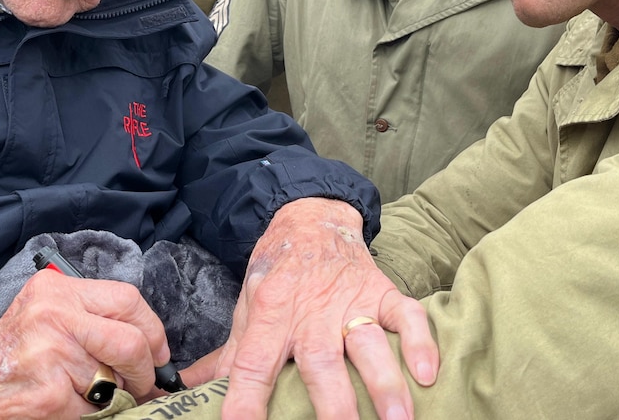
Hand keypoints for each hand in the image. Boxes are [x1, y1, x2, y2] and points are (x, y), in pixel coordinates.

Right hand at [0, 270, 171, 418]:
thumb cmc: (19, 350)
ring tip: (84, 390)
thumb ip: (94, 317)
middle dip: (144, 371)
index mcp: (57, 290)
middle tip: (141, 384)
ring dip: (110, 395)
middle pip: (130, 343)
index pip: (128, 299)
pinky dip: (89, 414)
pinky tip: (66, 404)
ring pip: (114, 382)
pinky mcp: (49, 395)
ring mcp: (50, 356)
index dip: (153, 330)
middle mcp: (52, 316)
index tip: (158, 353)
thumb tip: (155, 345)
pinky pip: (94, 410)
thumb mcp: (50, 314)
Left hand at [212, 198, 438, 419]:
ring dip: (384, 382)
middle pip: (321, 360)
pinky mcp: (382, 292)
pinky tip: (428, 374)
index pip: (254, 362)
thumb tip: (190, 391)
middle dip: (333, 401)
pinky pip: (407, 316)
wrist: (311, 218)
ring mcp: (351, 302)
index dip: (246, 397)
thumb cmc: (277, 275)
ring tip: (397, 419)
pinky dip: (420, 342)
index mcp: (270, 315)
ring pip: (369, 344)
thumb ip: (227, 357)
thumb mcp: (247, 309)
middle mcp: (311, 311)